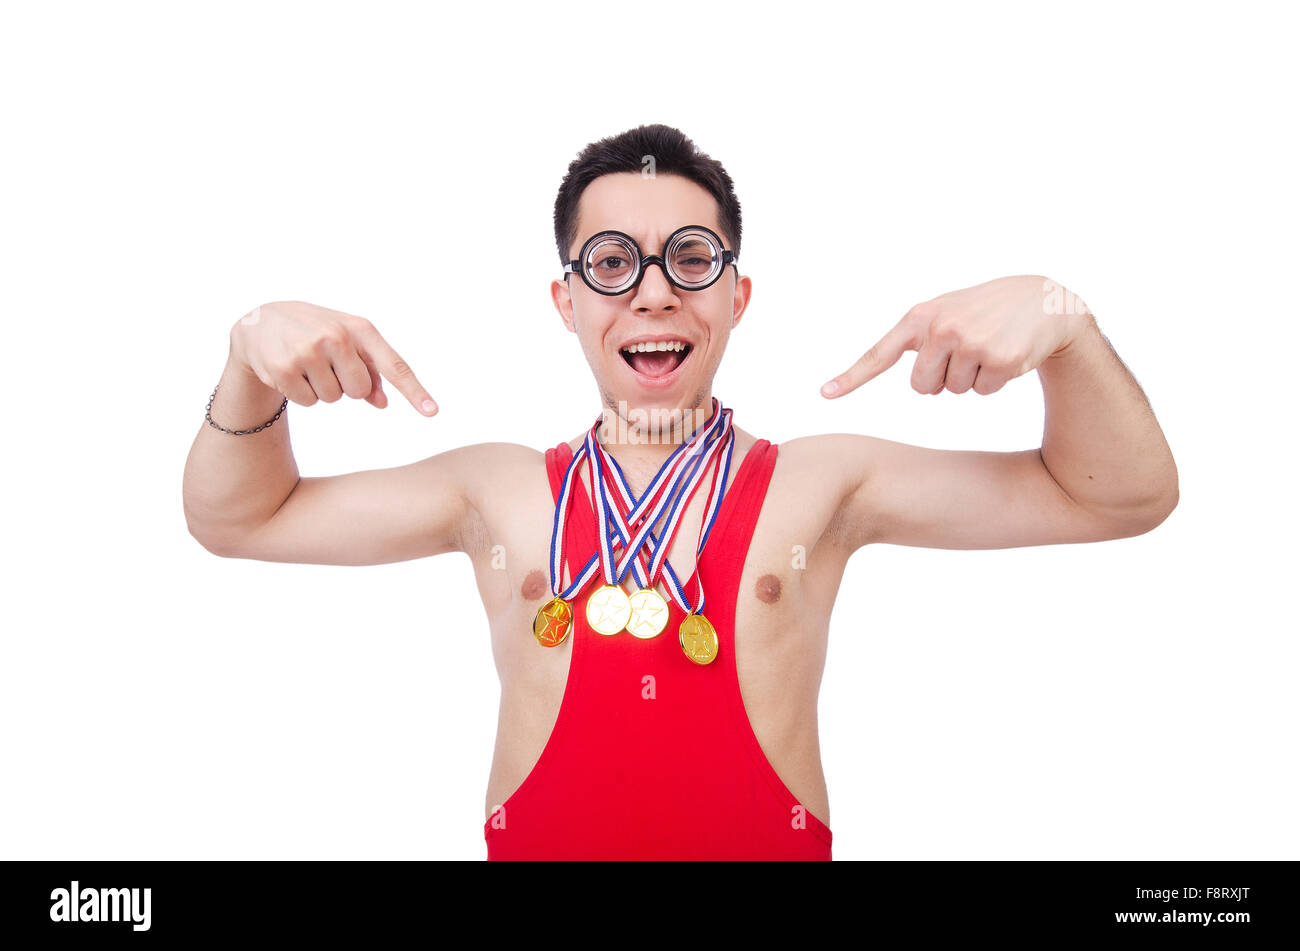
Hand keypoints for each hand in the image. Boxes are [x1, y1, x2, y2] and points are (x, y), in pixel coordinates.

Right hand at [230, 301, 437, 414]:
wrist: (260, 321)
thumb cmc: (314, 332)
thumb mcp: (345, 340)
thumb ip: (369, 369)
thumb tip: (383, 402)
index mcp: (360, 328)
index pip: (394, 365)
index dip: (414, 391)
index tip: (433, 412)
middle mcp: (336, 336)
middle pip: (360, 392)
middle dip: (346, 386)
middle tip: (327, 365)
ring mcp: (308, 351)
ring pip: (333, 399)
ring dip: (321, 389)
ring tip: (306, 364)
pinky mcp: (284, 368)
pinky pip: (309, 402)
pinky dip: (301, 394)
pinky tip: (290, 371)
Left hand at [821, 275, 1091, 397]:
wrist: (1042, 301)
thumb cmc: (985, 311)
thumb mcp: (945, 313)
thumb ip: (919, 339)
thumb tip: (917, 384)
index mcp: (920, 318)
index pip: (879, 354)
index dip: (851, 377)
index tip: (824, 394)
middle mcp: (940, 329)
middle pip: (922, 388)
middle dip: (942, 379)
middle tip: (965, 351)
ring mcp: (969, 343)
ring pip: (954, 392)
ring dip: (971, 379)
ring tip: (988, 347)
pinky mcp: (998, 359)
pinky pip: (982, 392)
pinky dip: (995, 382)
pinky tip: (1007, 354)